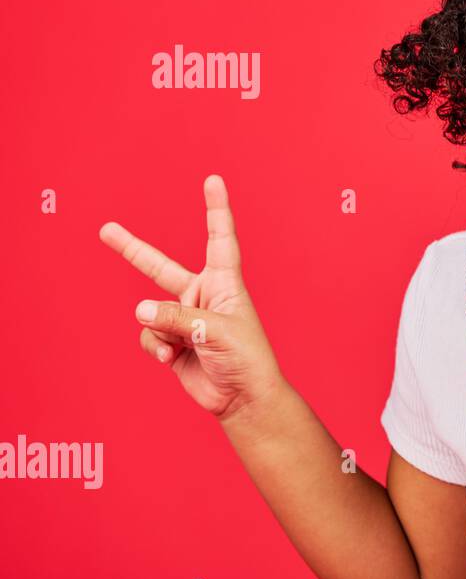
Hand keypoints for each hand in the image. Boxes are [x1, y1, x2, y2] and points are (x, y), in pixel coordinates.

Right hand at [99, 175, 285, 425]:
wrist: (242, 398)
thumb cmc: (245, 359)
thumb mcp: (215, 332)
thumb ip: (176, 318)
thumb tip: (140, 311)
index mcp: (224, 283)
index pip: (219, 239)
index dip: (216, 209)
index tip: (214, 181)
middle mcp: (201, 296)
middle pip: (159, 267)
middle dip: (131, 250)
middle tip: (106, 229)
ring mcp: (183, 318)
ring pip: (151, 313)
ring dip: (160, 330)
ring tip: (178, 346)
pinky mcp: (172, 341)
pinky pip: (148, 335)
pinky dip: (156, 347)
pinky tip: (171, 359)